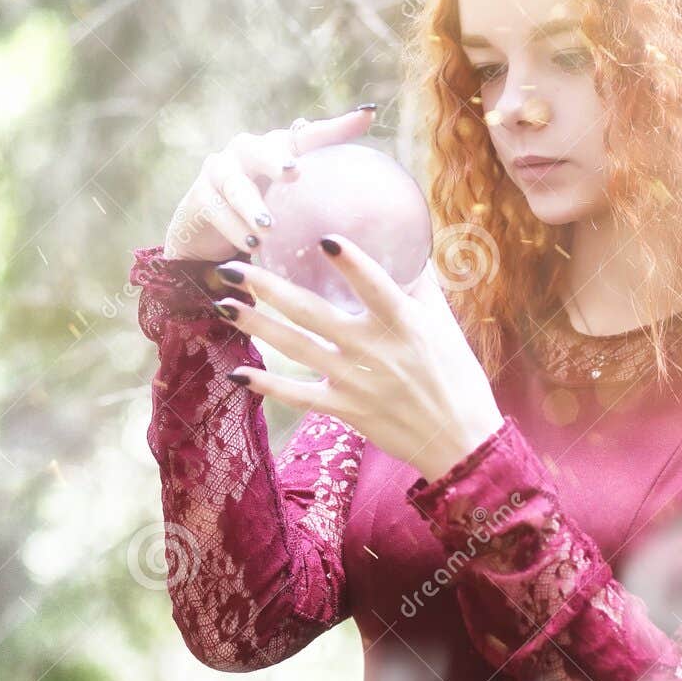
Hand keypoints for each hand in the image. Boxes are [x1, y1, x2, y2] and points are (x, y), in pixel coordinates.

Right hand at [162, 106, 377, 261]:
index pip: (309, 135)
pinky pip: (214, 209)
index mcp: (276, 150)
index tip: (368, 115)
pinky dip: (232, 226)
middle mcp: (246, 151)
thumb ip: (323, 201)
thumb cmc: (261, 219)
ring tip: (268, 228)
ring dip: (251, 206)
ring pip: (234, 183)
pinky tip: (248, 243)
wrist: (206, 238)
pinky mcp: (198, 196)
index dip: (338, 126)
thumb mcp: (294, 213)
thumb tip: (381, 202)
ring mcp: (218, 170)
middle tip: (293, 173)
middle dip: (276, 158)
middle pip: (262, 147)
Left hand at [213, 233, 505, 481]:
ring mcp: (356, 381)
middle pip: (312, 314)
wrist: (459, 441)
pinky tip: (238, 373)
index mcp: (405, 324)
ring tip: (222, 306)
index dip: (353, 264)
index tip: (325, 238)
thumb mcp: (445, 326)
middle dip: (267, 289)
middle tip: (230, 269)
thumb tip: (409, 245)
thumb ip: (422, 286)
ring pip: (296, 348)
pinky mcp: (345, 409)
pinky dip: (268, 385)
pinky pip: (299, 395)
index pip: (376, 287)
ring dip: (256, 326)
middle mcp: (374, 350)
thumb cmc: (456, 377)